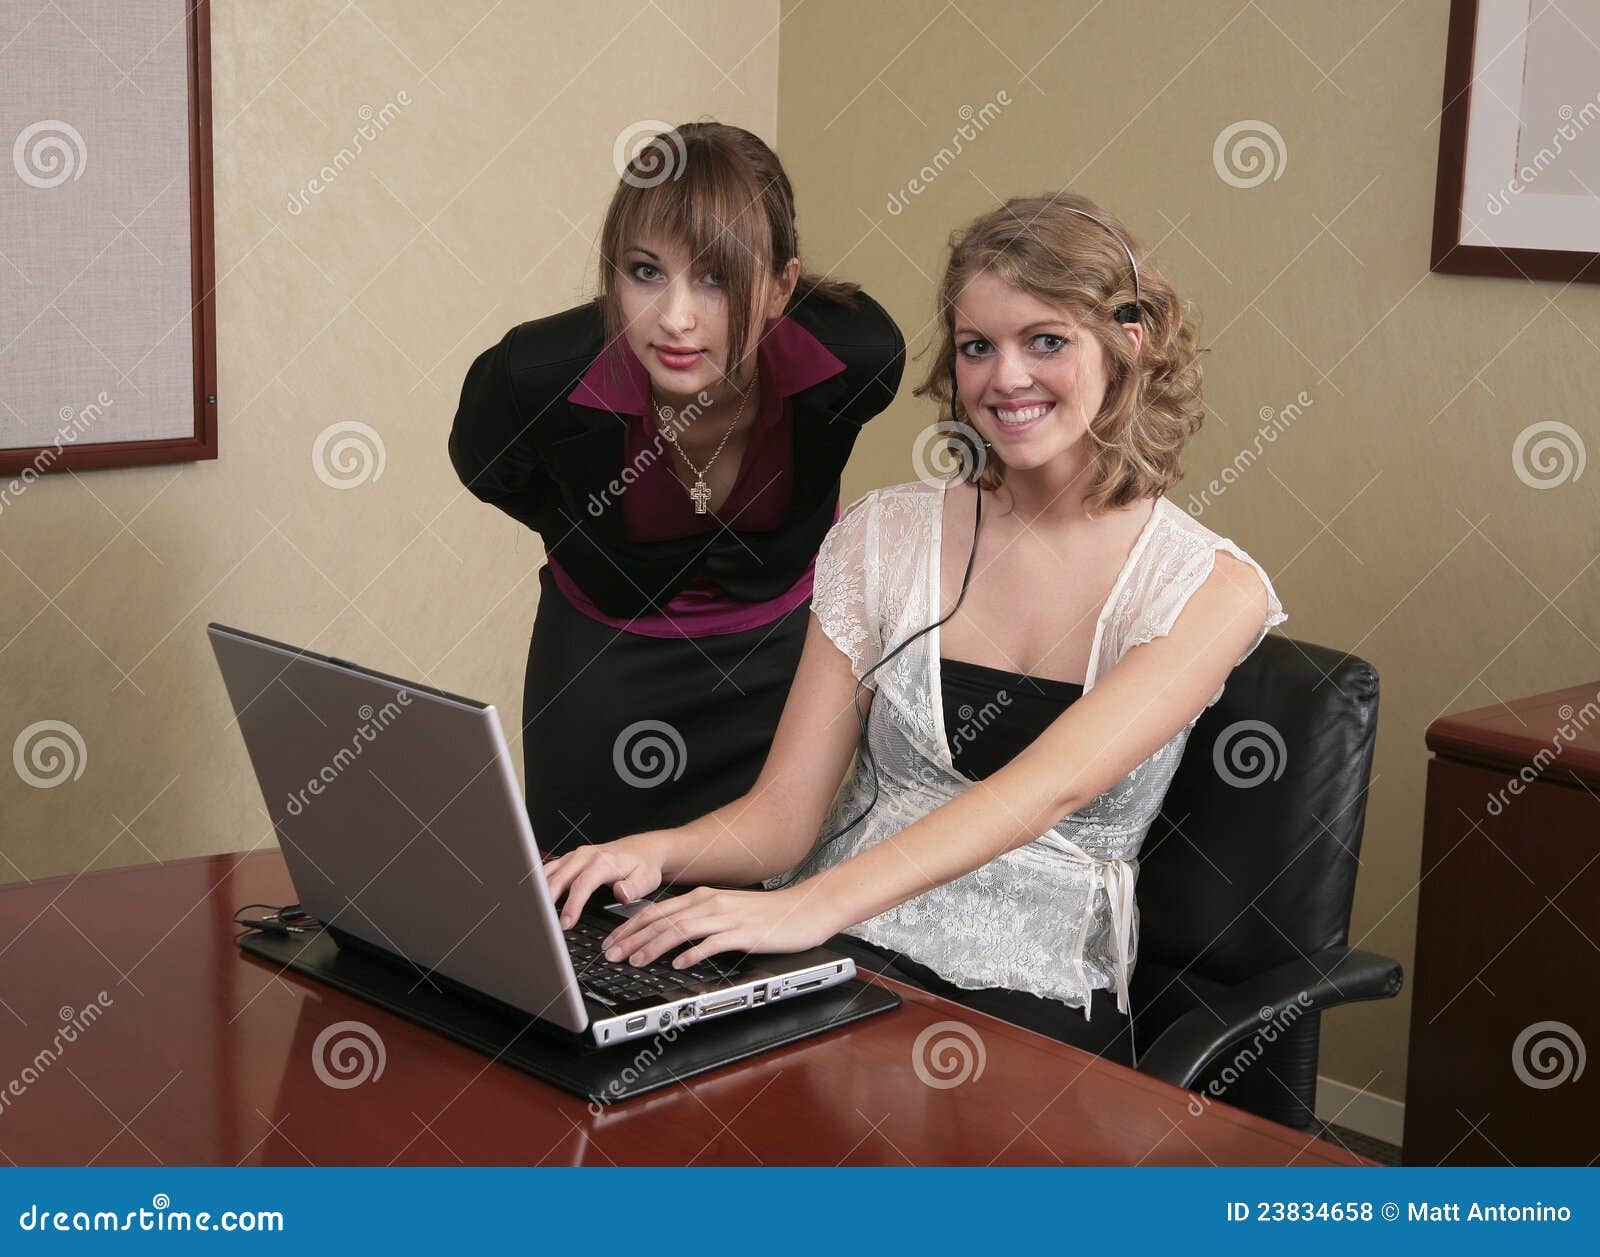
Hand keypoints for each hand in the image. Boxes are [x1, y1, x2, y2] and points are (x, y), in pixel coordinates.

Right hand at [541, 831, 670, 927]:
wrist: (643, 850)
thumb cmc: (643, 866)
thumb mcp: (646, 879)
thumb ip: (633, 888)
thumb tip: (620, 893)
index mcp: (603, 862)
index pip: (582, 884)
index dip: (572, 905)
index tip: (565, 923)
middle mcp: (586, 856)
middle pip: (559, 877)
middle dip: (547, 900)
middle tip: (541, 923)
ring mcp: (575, 856)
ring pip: (550, 872)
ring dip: (538, 891)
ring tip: (531, 911)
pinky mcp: (570, 859)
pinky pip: (549, 869)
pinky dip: (539, 883)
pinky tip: (533, 897)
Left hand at [597, 883, 840, 969]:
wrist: (806, 908)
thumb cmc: (769, 914)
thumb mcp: (728, 912)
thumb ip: (701, 920)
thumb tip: (671, 938)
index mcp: (703, 897)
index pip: (657, 910)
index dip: (630, 927)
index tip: (612, 942)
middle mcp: (711, 903)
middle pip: (663, 919)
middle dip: (633, 937)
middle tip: (612, 954)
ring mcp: (728, 917)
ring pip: (681, 928)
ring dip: (655, 945)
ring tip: (636, 961)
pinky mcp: (745, 932)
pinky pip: (713, 942)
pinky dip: (693, 953)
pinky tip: (680, 964)